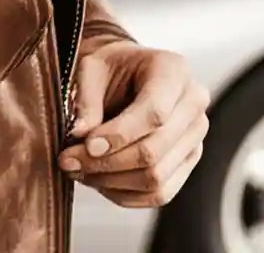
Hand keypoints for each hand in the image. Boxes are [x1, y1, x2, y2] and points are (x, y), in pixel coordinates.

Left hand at [58, 42, 209, 207]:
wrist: (132, 74)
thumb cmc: (113, 67)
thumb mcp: (93, 68)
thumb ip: (86, 99)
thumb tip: (79, 134)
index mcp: (175, 71)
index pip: (155, 113)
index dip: (118, 135)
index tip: (85, 145)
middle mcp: (193, 104)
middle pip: (154, 151)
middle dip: (106, 163)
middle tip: (68, 162)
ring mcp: (195, 136)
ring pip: (157, 178)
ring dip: (111, 182)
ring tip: (78, 171)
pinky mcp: (188, 161)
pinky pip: (160, 194)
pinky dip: (124, 195)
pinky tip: (98, 181)